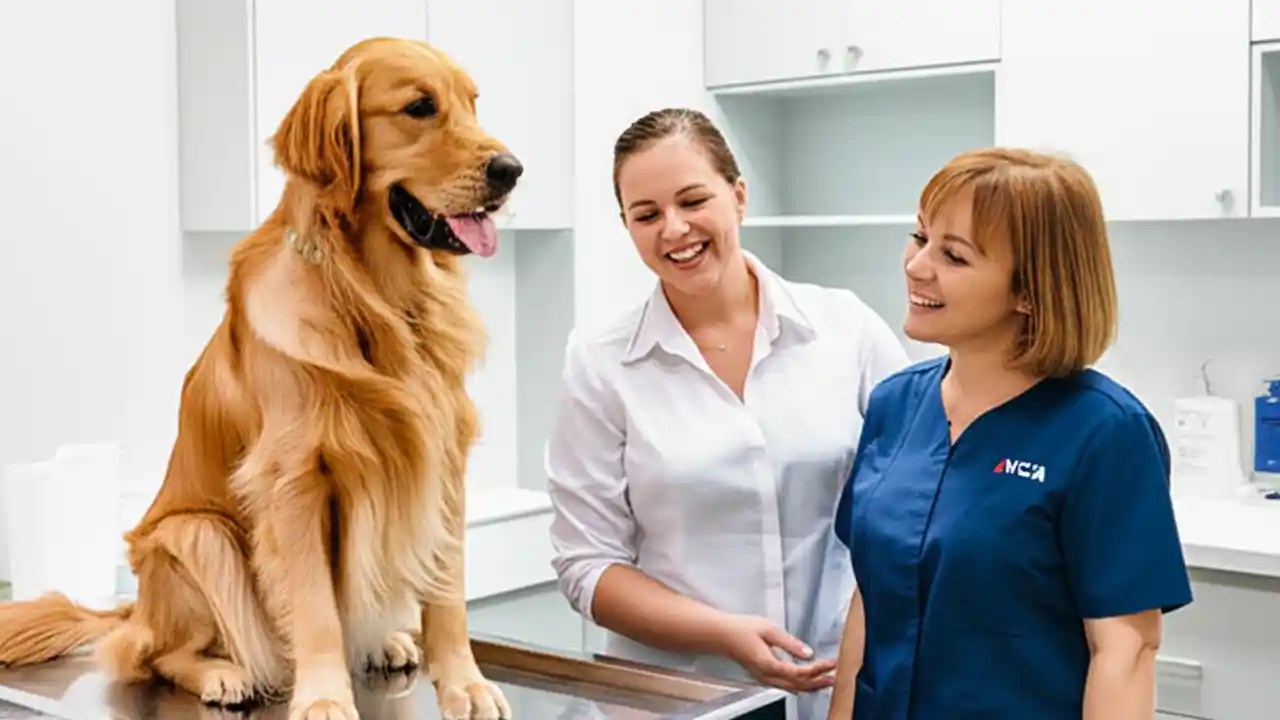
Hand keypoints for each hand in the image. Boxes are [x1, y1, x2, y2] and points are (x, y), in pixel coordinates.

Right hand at [713, 614, 836, 693]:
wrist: (721, 635)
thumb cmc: (741, 629)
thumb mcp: (768, 630)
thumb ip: (790, 643)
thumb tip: (808, 653)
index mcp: (770, 665)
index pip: (800, 672)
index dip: (818, 669)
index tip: (831, 663)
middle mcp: (768, 676)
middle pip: (799, 685)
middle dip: (818, 682)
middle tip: (835, 677)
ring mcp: (764, 678)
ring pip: (792, 688)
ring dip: (811, 686)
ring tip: (825, 681)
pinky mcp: (763, 676)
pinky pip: (785, 686)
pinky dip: (799, 685)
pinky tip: (806, 682)